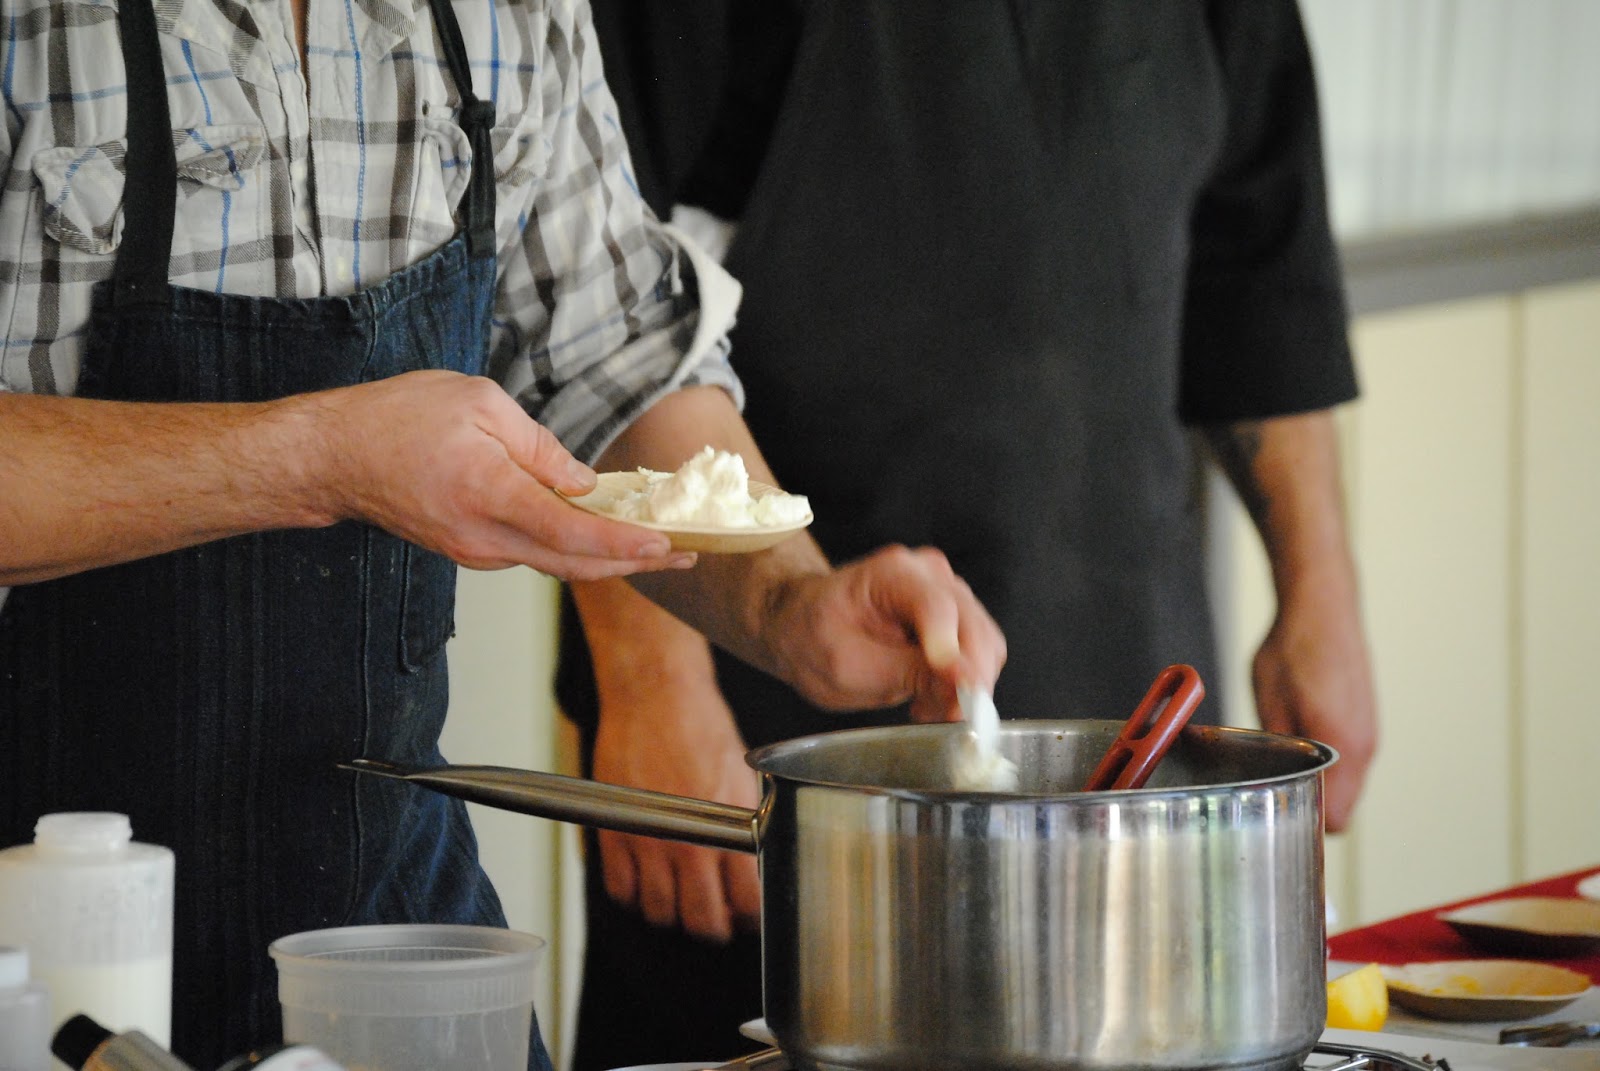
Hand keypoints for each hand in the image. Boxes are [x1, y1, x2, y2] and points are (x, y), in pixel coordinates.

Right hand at [307, 370, 696, 578]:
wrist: (333, 457)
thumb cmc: (399, 418)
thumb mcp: (480, 405)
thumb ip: (540, 448)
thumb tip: (585, 485)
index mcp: (491, 495)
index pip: (574, 535)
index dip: (627, 546)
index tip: (670, 547)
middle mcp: (484, 537)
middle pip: (574, 565)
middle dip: (635, 564)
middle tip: (687, 556)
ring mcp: (474, 551)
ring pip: (554, 563)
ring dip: (606, 558)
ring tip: (657, 543)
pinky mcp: (468, 551)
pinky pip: (531, 553)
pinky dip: (571, 549)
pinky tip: (600, 533)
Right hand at [592, 682, 760, 941]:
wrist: (655, 692)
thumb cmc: (700, 724)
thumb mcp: (744, 775)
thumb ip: (747, 824)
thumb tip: (757, 863)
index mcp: (726, 826)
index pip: (746, 902)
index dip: (751, 917)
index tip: (750, 913)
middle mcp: (686, 840)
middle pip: (701, 920)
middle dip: (714, 925)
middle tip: (718, 913)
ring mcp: (647, 839)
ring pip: (658, 912)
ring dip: (672, 912)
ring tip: (682, 896)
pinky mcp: (614, 831)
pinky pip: (620, 890)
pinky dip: (634, 895)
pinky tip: (648, 879)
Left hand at [762, 544, 1006, 722]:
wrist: (802, 623)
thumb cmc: (813, 637)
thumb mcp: (848, 667)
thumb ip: (908, 673)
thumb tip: (964, 683)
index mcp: (892, 573)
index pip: (937, 607)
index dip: (953, 652)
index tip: (959, 692)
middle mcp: (928, 573)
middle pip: (974, 627)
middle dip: (968, 680)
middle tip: (945, 717)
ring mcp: (945, 590)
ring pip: (984, 641)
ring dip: (964, 685)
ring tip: (924, 706)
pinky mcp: (955, 613)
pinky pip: (977, 650)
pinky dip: (960, 681)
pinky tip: (927, 695)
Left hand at [1252, 585, 1376, 833]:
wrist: (1323, 606)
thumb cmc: (1293, 649)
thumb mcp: (1268, 702)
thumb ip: (1276, 750)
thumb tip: (1269, 786)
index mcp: (1343, 747)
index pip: (1337, 819)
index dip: (1308, 823)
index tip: (1277, 815)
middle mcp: (1365, 746)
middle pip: (1344, 806)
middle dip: (1311, 806)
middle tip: (1271, 794)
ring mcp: (1369, 733)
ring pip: (1347, 784)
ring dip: (1320, 782)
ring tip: (1281, 764)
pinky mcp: (1366, 721)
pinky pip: (1350, 760)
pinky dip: (1328, 763)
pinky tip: (1299, 741)